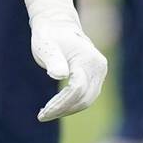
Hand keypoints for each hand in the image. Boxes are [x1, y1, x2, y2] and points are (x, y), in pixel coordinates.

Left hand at [21, 0, 107, 120]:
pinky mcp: (97, 77)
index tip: (42, 113)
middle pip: (84, 98)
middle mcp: (99, 67)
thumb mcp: (45, 46)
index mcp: (87, 59)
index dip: (60, 104)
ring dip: (67, 110)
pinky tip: (55, 107)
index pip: (76, 89)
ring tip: (46, 113)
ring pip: (87, 100)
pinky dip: (72, 104)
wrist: (58, 26)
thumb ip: (53, 59)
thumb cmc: (49, 36)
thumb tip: (60, 75)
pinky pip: (86, 96)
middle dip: (63, 110)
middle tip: (42, 115)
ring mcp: (100, 72)